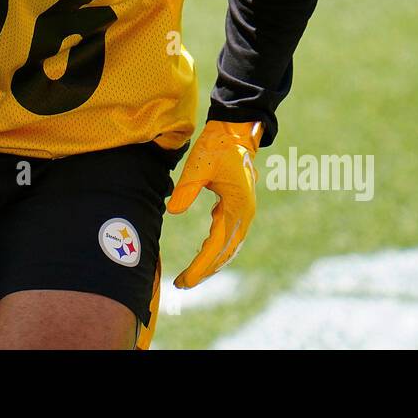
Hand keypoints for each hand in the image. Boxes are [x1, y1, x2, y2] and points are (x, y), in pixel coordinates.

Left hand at [166, 120, 261, 288]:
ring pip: (228, 246)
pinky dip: (215, 248)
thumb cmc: (218, 146)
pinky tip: (203, 251)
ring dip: (211, 262)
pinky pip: (227, 235)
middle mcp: (244, 214)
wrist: (236, 132)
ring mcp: (243, 212)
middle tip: (182, 285)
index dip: (200, 266)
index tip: (185, 280)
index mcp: (238, 207)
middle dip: (204, 270)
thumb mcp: (199, 165)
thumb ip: (187, 188)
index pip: (217, 246)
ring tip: (190, 276)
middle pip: (225, 252)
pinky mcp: (237, 207)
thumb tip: (173, 211)